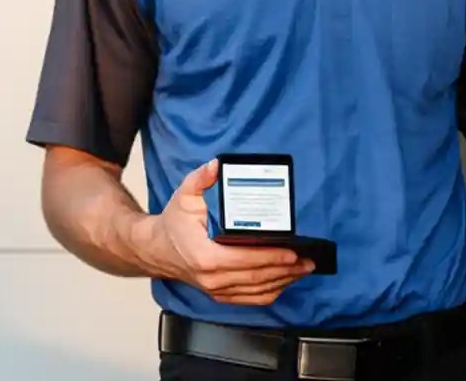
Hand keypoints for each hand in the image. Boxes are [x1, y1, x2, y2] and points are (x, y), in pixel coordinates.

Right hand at [131, 159, 313, 304]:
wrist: (157, 249)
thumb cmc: (174, 224)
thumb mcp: (185, 196)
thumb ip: (201, 179)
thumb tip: (217, 166)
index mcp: (206, 256)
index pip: (246, 260)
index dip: (272, 257)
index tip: (292, 252)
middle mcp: (212, 277)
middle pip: (257, 278)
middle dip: (286, 270)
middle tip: (308, 260)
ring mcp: (216, 289)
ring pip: (257, 291)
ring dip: (283, 281)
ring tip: (303, 270)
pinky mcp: (220, 294)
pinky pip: (250, 298)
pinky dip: (271, 292)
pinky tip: (285, 281)